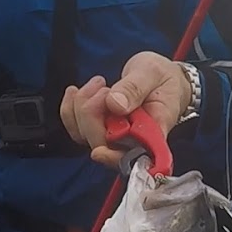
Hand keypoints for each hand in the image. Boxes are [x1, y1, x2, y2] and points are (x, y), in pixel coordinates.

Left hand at [60, 51, 192, 168]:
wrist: (160, 78)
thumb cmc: (162, 78)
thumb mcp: (152, 73)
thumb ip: (135, 88)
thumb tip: (115, 105)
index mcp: (153, 132)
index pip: (136, 157)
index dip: (114, 158)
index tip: (99, 151)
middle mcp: (132, 141)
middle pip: (102, 143)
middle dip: (93, 113)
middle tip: (106, 89)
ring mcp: (112, 137)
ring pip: (84, 136)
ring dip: (82, 107)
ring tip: (100, 84)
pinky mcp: (98, 130)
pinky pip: (75, 127)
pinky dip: (70, 108)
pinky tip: (76, 91)